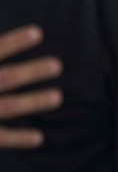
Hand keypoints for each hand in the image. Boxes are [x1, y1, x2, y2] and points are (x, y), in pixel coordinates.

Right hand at [0, 25, 62, 148]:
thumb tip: (30, 35)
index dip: (14, 42)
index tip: (39, 32)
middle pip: (5, 78)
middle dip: (31, 72)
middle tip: (58, 66)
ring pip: (6, 106)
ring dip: (32, 102)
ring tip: (58, 97)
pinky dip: (17, 138)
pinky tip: (39, 138)